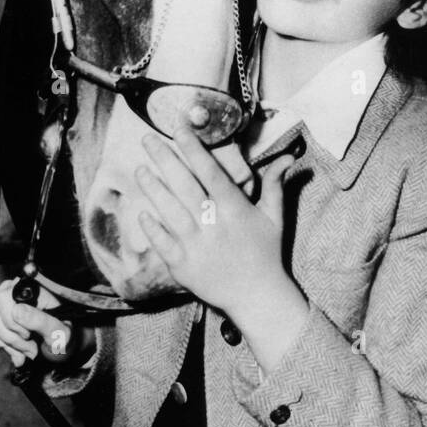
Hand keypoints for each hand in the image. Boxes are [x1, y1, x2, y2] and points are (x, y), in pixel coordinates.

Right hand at [0, 278, 82, 367]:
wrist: (61, 341)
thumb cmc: (62, 336)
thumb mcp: (58, 332)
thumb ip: (40, 320)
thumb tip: (16, 310)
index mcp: (31, 288)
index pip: (2, 299)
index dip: (12, 325)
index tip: (30, 337)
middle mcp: (13, 287)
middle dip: (10, 340)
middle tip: (30, 349)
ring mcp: (0, 296)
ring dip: (3, 344)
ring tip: (23, 349)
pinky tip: (11, 345)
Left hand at [132, 123, 294, 317]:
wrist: (257, 297)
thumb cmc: (266, 253)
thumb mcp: (275, 216)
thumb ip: (274, 184)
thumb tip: (287, 156)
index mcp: (235, 209)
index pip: (210, 172)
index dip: (193, 149)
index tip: (180, 128)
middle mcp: (213, 225)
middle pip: (184, 186)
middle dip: (164, 160)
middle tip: (147, 138)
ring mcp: (196, 247)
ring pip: (169, 212)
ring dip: (153, 189)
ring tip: (140, 169)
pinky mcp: (183, 267)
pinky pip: (163, 242)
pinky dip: (152, 227)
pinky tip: (142, 211)